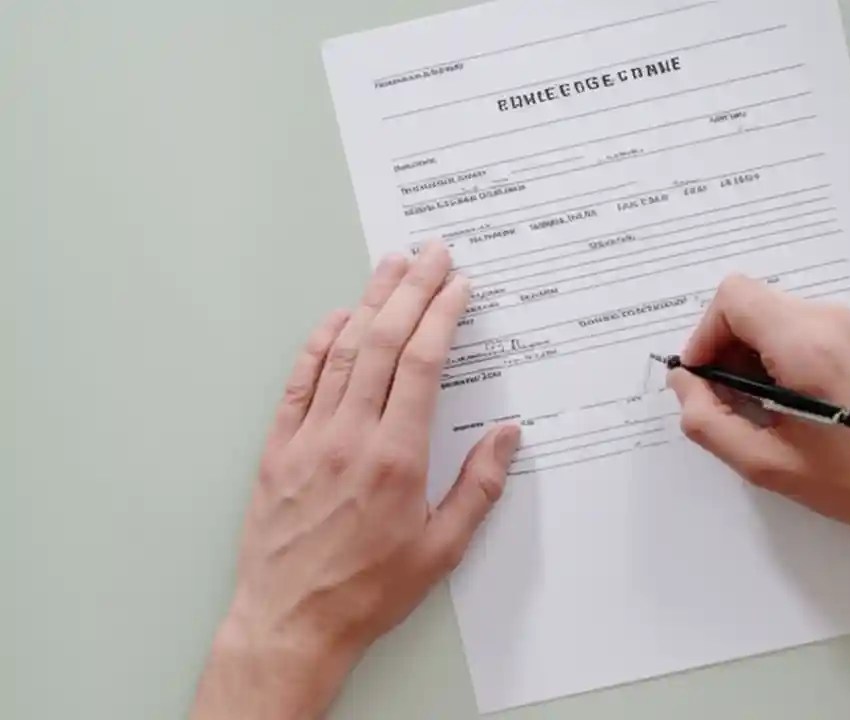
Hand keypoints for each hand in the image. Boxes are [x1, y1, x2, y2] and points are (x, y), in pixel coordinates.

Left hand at [192, 245, 519, 719]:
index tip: (459, 286)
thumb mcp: (441, 550)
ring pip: (341, 351)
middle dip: (412, 290)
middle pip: (382, 341)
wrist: (291, 622)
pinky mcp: (277, 448)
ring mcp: (308, 437)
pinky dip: (319, 343)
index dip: (442, 316)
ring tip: (391, 266)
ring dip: (369, 302)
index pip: (421, 364)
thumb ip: (479, 487)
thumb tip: (509, 435)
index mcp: (396, 457)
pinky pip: (299, 381)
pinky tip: (337, 319)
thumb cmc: (368, 591)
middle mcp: (350, 435)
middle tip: (432, 253)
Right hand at [668, 275, 849, 541]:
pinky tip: (785, 403)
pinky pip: (797, 328)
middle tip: (726, 402)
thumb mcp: (765, 462)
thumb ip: (709, 420)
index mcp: (806, 343)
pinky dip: (776, 356)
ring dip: (749, 354)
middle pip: (750, 304)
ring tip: (758, 409)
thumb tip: (684, 384)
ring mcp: (848, 326)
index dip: (704, 335)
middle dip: (724, 348)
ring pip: (772, 316)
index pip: (733, 298)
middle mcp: (828, 321)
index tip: (703, 381)